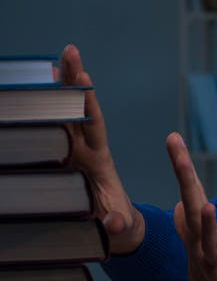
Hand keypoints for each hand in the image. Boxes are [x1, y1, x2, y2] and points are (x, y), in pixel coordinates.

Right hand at [59, 45, 144, 254]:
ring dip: (58, 89)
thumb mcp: (119, 225)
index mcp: (99, 160)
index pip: (94, 125)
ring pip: (63, 115)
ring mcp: (72, 152)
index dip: (87, 104)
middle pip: (79, 110)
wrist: (116, 230)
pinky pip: (50, 130)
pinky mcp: (61, 159)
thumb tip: (116, 225)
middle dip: (74, 81)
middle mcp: (86, 149)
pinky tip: (34, 91)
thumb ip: (118, 223)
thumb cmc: (117, 224)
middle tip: (70, 50)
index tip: (84, 78)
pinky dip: (42, 111)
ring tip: (54, 60)